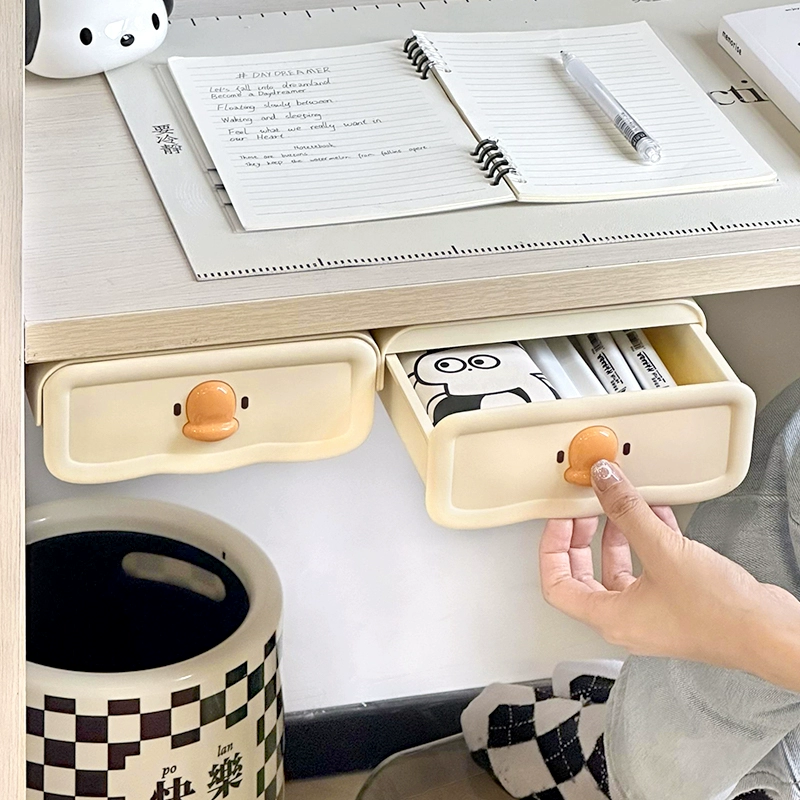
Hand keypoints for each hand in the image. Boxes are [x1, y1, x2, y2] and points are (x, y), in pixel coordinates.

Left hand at [539, 460, 799, 676]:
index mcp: (610, 617)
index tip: (558, 519)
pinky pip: (648, 565)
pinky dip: (646, 538)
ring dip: (615, 533)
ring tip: (617, 503)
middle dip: (580, 537)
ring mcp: (652, 612)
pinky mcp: (675, 601)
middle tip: (584, 508)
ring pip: (617, 567)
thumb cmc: (721, 614)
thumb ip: (627, 512)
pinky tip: (656, 513)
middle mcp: (626, 619)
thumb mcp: (663, 550)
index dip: (551, 548)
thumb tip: (603, 483)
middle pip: (583, 574)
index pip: (556, 584)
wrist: (772, 633)